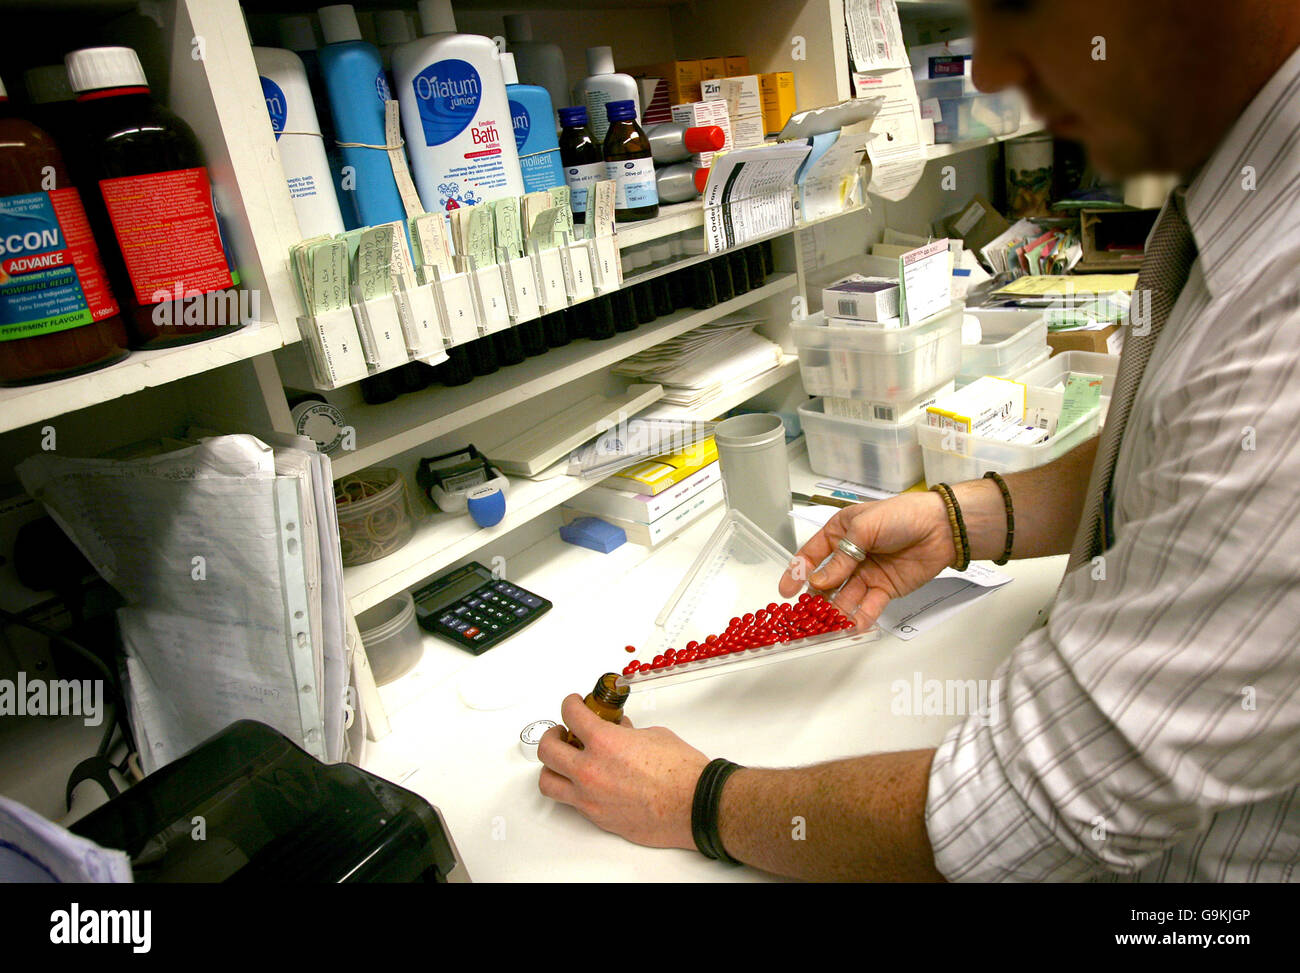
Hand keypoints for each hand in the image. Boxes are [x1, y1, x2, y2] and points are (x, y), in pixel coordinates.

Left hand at [537, 694, 709, 849]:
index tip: (573, 704)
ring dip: (552, 767)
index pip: (571, 715)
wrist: (695, 806)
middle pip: (548, 749)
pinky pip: (572, 802)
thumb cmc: (682, 773)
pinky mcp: (598, 818)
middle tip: (562, 732)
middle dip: (553, 735)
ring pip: (548, 782)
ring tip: (564, 761)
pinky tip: (588, 783)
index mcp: (604, 742)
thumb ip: (627, 733)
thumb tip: (619, 731)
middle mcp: (590, 771)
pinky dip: (574, 790)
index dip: (570, 704)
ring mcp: (590, 798)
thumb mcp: (654, 736)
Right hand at [779, 492, 955, 628]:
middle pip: (826, 580)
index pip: (812, 555)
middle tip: (804, 614)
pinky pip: (869, 606)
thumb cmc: (901, 516)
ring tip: (826, 625)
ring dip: (835, 610)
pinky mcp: (884, 589)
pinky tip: (852, 626)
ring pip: (845, 596)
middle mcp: (850, 555)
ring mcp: (867, 574)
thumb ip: (842, 557)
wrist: (941, 527)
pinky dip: (860, 616)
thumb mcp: (864, 528)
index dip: (797, 572)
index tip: (786, 591)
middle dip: (815, 597)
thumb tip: (818, 581)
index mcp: (840, 533)